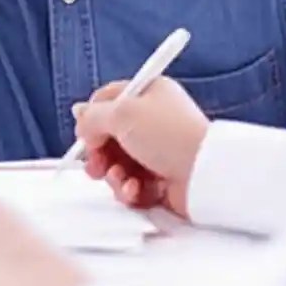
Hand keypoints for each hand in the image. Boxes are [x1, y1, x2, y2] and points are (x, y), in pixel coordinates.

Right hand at [72, 76, 207, 217]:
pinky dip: (128, 190)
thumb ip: (93, 115)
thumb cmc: (171, 135)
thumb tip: (79, 114)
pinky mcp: (160, 180)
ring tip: (121, 179)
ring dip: (113, 175)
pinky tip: (135, 190)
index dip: (92, 118)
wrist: (206, 174)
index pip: (109, 100)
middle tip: (98, 163)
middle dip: (99, 154)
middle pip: (109, 137)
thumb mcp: (122, 113)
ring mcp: (157, 152)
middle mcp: (153, 122)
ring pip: (117, 164)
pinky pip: (131, 185)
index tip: (86, 133)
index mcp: (148, 95)